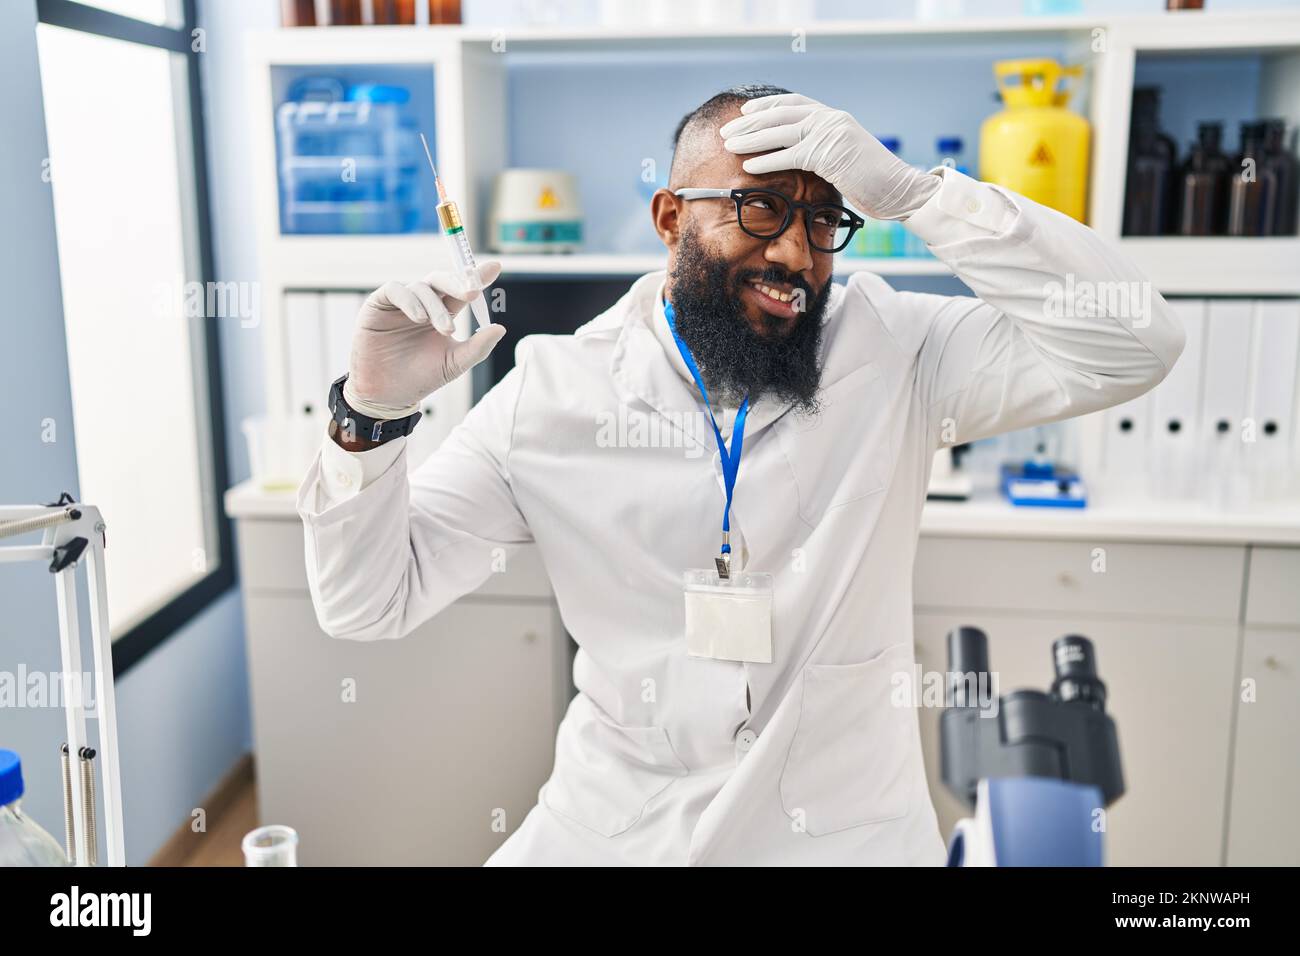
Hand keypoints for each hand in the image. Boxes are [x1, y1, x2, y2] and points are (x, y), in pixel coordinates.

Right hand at [345, 261, 504, 418]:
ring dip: (436, 306)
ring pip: (422, 287)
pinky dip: (410, 300)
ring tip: (446, 329)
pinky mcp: (379, 305)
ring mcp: (401, 303)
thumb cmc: (421, 378)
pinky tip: (419, 318)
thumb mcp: (454, 364)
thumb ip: (477, 347)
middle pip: (442, 281)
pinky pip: (395, 290)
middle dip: (458, 283)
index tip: (495, 266)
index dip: (477, 277)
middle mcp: (423, 304)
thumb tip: (500, 328)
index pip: (461, 291)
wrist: (387, 395)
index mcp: (443, 313)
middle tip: (472, 293)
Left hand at [719, 93, 939, 220]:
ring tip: (729, 144)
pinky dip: (767, 159)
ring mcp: (829, 133)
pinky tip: (749, 165)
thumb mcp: (845, 155)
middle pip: (780, 114)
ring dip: (751, 137)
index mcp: (833, 116)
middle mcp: (830, 119)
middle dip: (750, 121)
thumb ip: (824, 148)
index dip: (766, 106)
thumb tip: (801, 155)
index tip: (745, 111)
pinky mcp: (828, 154)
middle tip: (727, 129)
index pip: (792, 103)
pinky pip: (789, 155)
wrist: (898, 189)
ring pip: (780, 131)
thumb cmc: (873, 180)